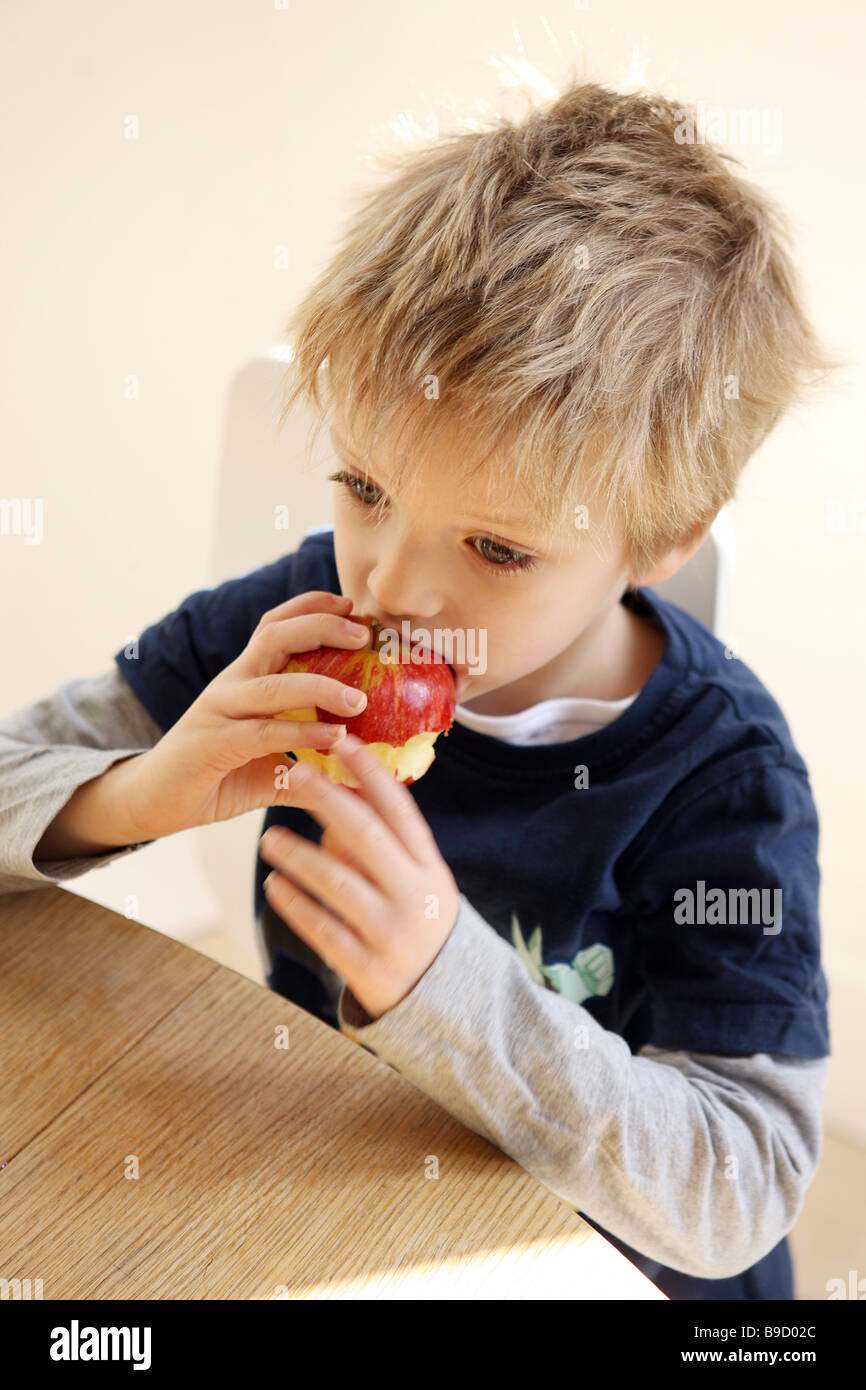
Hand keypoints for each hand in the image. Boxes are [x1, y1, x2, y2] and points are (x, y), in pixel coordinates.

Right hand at [122, 591, 372, 840]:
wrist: (155, 803)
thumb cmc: (217, 778)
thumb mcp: (273, 766)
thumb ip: (313, 764)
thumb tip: (363, 778)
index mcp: (245, 678)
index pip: (276, 626)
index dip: (312, 608)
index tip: (353, 606)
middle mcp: (231, 684)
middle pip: (275, 636)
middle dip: (321, 626)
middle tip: (363, 634)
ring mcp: (219, 711)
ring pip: (273, 685)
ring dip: (322, 686)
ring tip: (361, 699)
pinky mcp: (212, 744)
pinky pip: (263, 732)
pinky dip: (303, 732)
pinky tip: (335, 737)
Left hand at [259, 731, 460, 1020]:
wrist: (446, 1000)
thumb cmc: (417, 925)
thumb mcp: (414, 883)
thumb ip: (380, 850)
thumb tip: (332, 812)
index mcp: (430, 868)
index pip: (400, 810)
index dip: (371, 773)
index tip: (343, 740)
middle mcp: (416, 896)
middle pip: (368, 837)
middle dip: (329, 800)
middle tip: (294, 772)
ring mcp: (394, 934)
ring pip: (340, 884)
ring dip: (300, 856)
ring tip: (268, 837)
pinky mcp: (369, 969)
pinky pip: (325, 931)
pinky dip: (297, 906)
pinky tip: (274, 885)